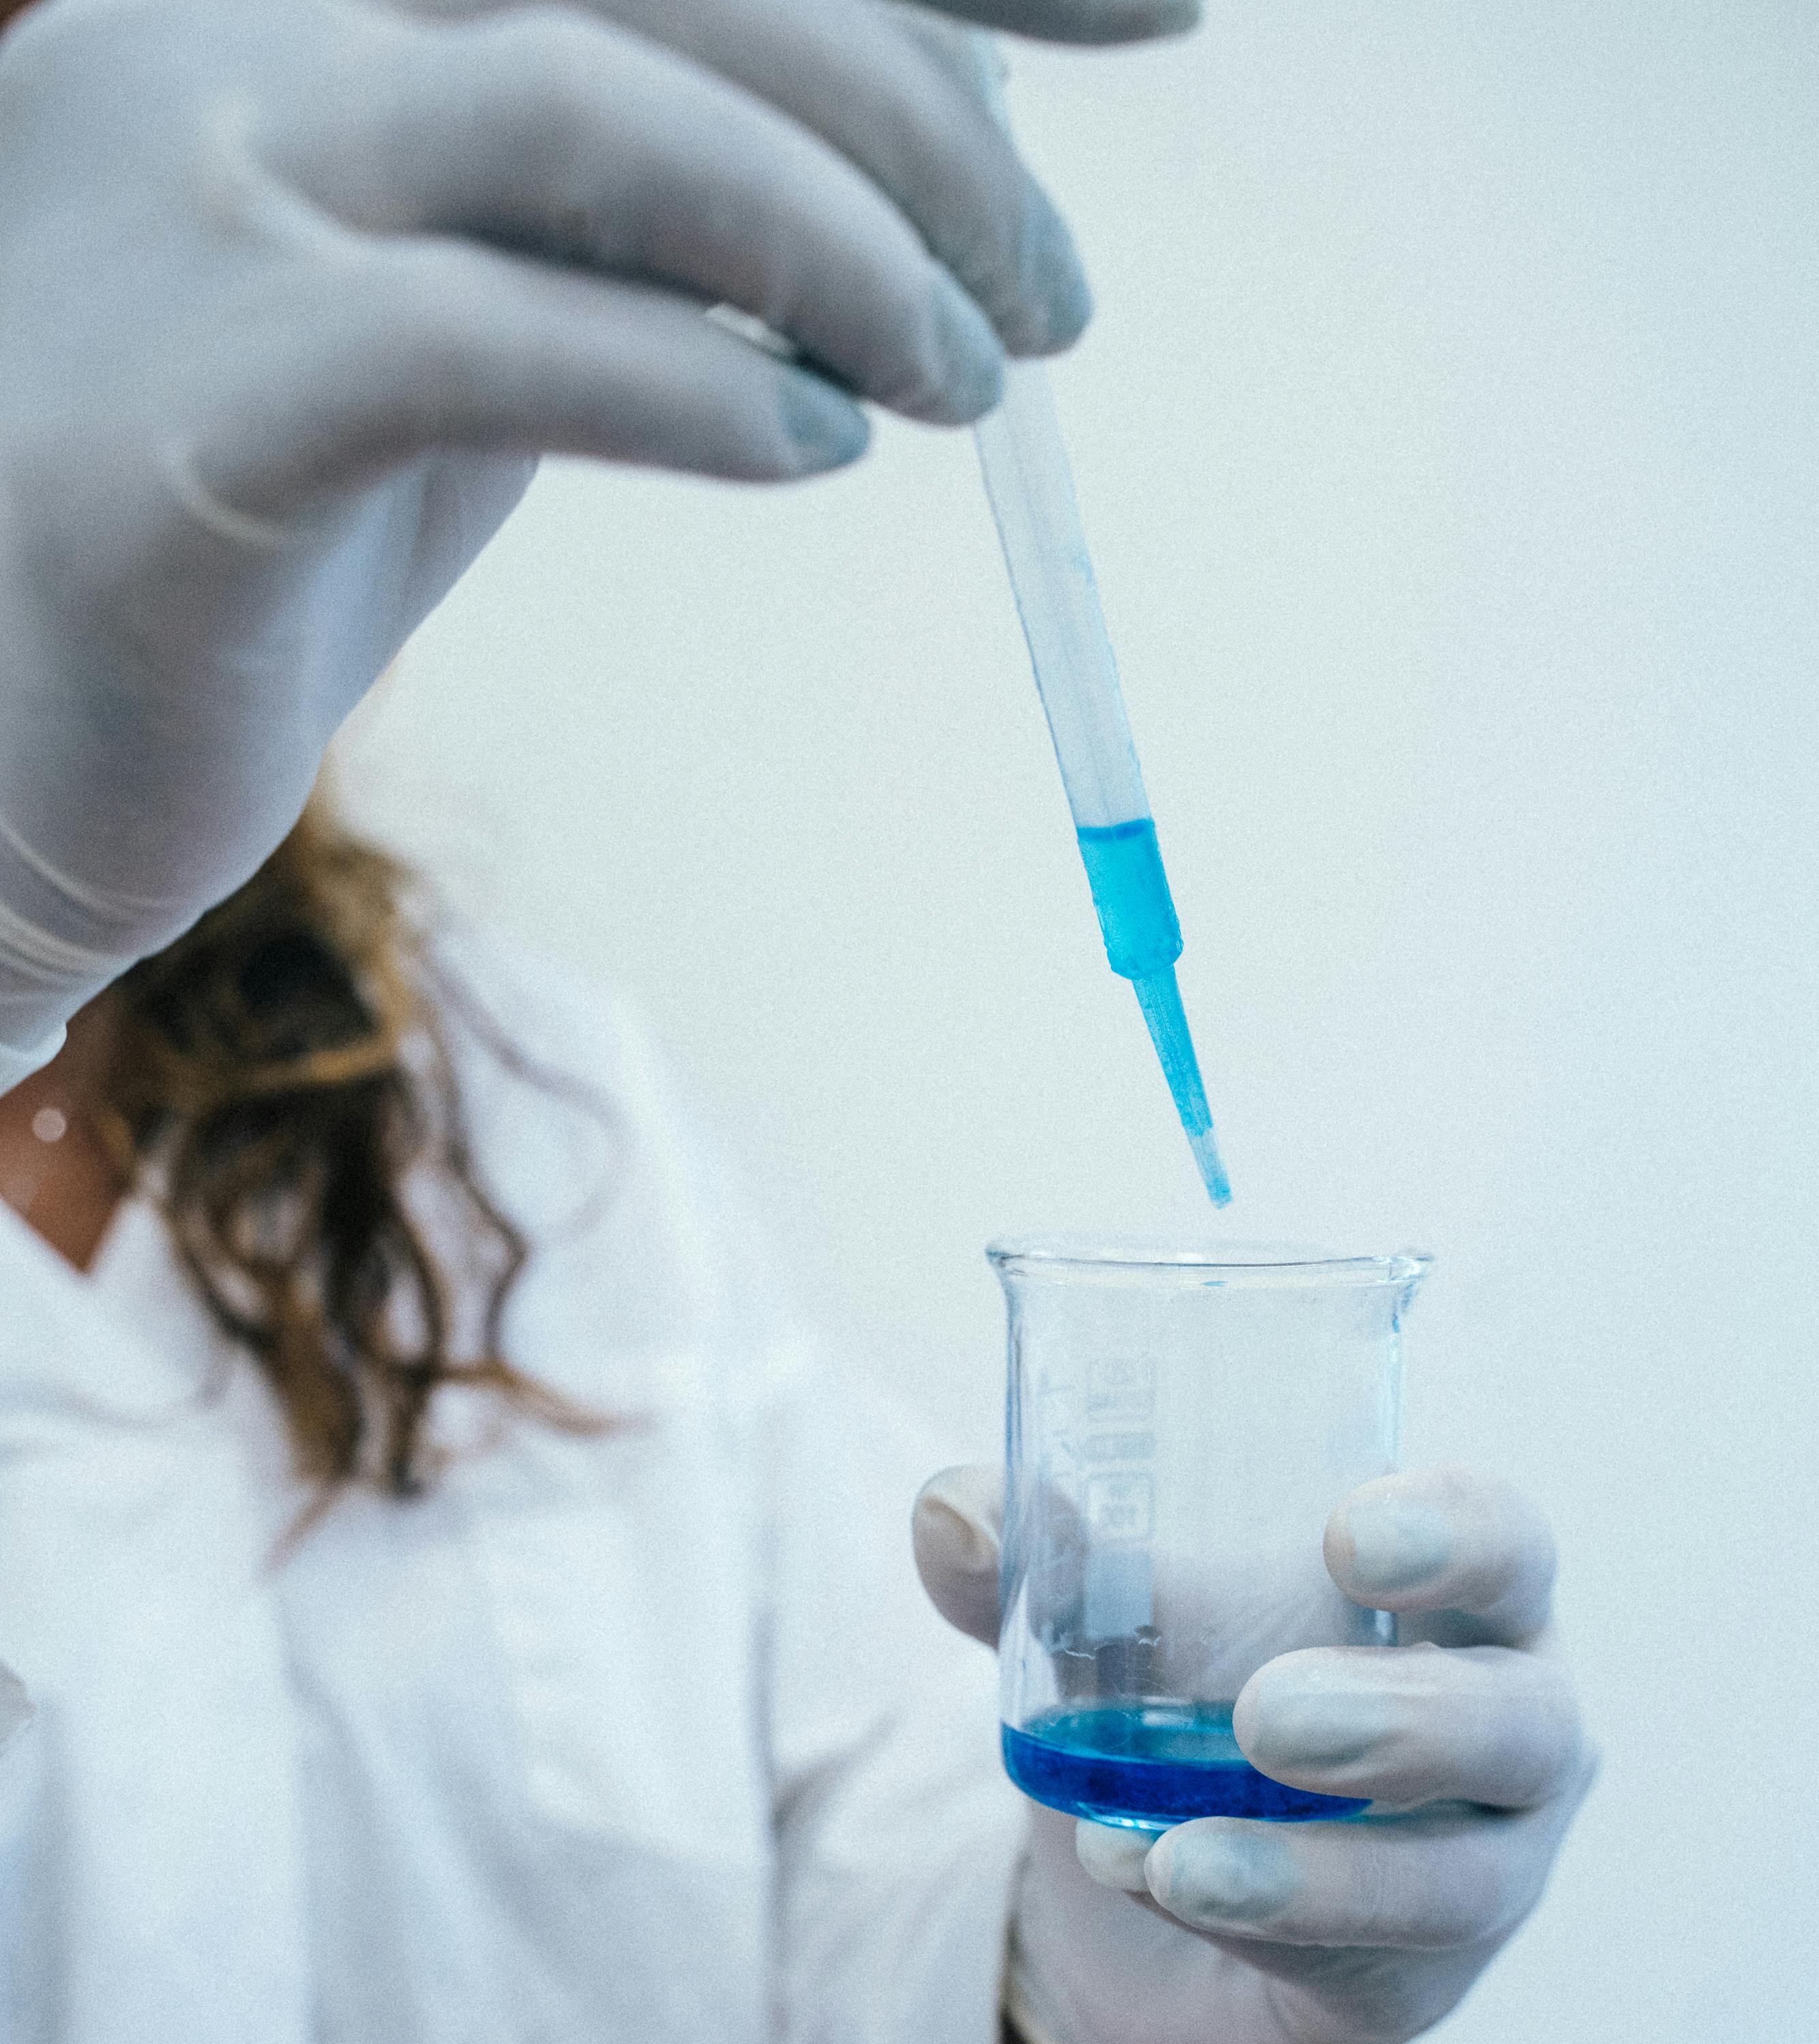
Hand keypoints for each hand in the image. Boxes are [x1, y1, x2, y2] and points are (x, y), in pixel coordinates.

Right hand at [0, 0, 1193, 1063]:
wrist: (3, 745)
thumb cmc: (251, 522)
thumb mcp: (466, 313)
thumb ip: (632, 210)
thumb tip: (910, 155)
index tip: (1157, 23)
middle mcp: (234, 16)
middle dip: (920, 118)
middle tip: (1052, 312)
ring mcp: (183, 191)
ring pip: (579, 108)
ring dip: (843, 243)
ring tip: (972, 387)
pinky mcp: (176, 414)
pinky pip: (478, 337)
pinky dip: (691, 379)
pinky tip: (820, 446)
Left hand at [914, 1463, 1595, 2043]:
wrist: (1154, 1887)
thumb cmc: (1190, 1699)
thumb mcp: (1114, 1629)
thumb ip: (1041, 1568)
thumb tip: (947, 1509)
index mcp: (1463, 1602)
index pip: (1506, 1546)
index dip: (1455, 1533)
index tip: (1347, 1531)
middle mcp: (1511, 1729)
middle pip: (1518, 1720)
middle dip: (1400, 1718)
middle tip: (1265, 1713)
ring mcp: (1488, 1869)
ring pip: (1456, 1879)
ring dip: (1312, 1869)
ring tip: (1176, 1852)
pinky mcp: (1419, 1981)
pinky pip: (1363, 1965)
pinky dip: (1255, 1925)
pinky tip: (1154, 1887)